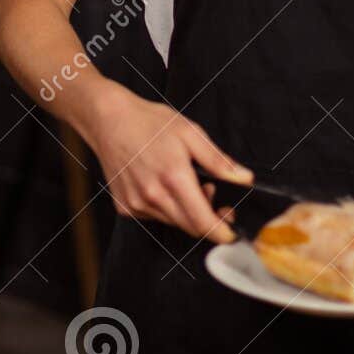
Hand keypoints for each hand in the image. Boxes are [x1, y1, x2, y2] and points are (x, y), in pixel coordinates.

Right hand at [80, 86, 251, 242]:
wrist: (109, 119)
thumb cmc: (148, 122)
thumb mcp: (191, 133)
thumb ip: (219, 161)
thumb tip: (245, 178)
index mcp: (174, 177)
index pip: (203, 223)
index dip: (222, 233)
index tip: (232, 234)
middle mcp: (153, 196)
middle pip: (191, 227)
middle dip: (207, 218)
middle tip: (210, 191)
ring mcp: (136, 203)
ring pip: (173, 222)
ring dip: (186, 211)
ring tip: (183, 182)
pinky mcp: (125, 206)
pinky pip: (154, 217)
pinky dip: (165, 207)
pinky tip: (161, 184)